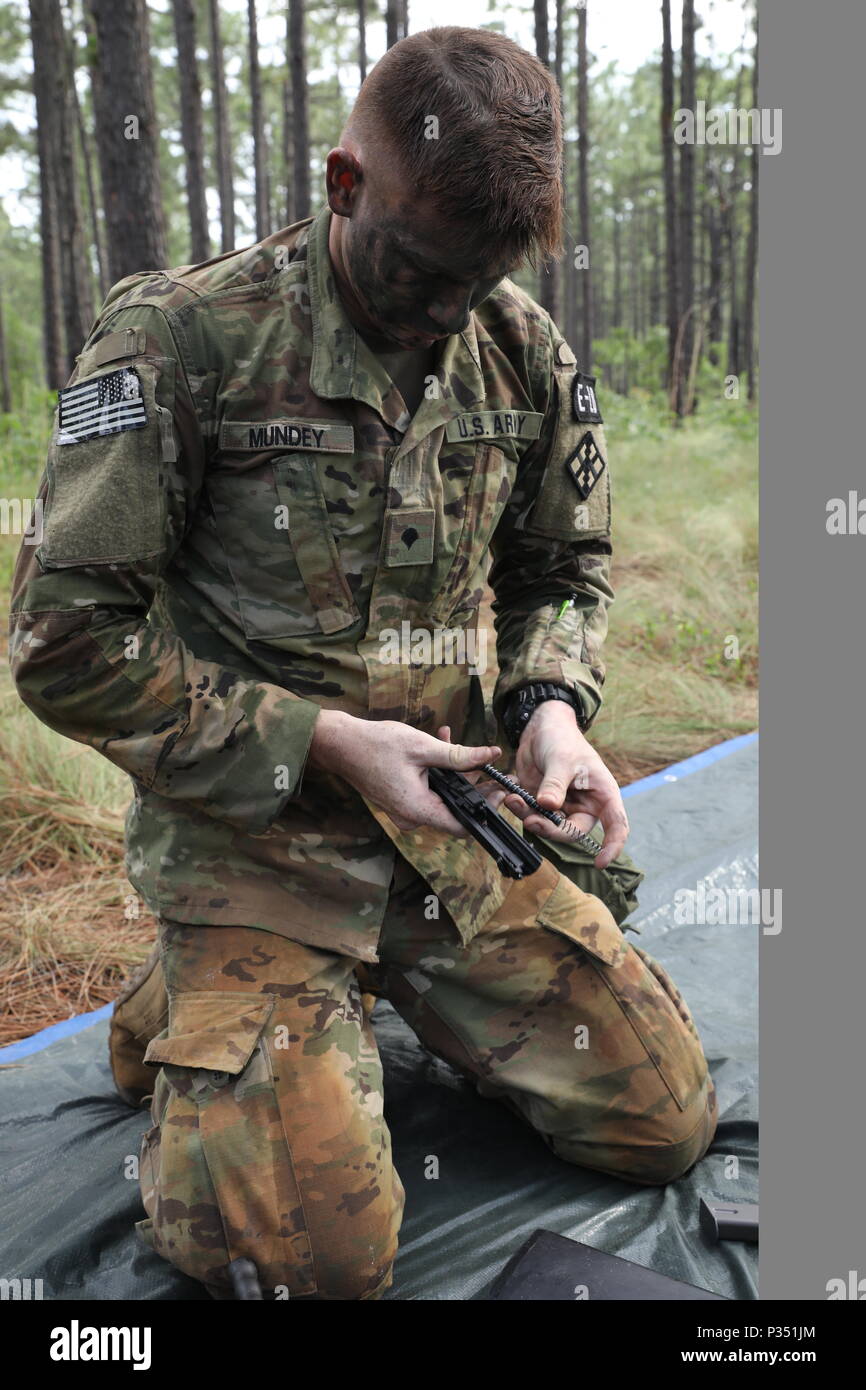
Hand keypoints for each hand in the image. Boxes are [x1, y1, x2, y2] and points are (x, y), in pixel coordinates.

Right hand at [307, 710, 500, 834]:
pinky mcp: (400, 802)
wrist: (340, 745)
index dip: (485, 810)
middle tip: (491, 764)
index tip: (499, 790)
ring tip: (459, 744)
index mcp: (418, 810)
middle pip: (454, 810)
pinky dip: (438, 774)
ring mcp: (405, 811)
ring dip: (454, 773)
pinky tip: (441, 744)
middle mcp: (411, 817)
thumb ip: (459, 756)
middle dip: (474, 785)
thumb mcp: (423, 747)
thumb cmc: (376, 745)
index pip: (463, 826)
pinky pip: (428, 792)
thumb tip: (491, 755)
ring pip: (442, 797)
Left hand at [502, 700, 628, 869]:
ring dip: (531, 818)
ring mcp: (564, 806)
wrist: (541, 729)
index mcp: (603, 794)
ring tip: (514, 800)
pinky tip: (512, 796)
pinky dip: (522, 810)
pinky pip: (534, 816)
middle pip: (573, 832)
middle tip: (531, 820)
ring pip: (550, 827)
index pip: (616, 826)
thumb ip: (555, 784)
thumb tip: (548, 807)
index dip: (612, 847)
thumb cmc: (563, 739)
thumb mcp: (561, 759)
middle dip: (551, 830)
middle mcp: (585, 805)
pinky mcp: (543, 804)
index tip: (600, 862)